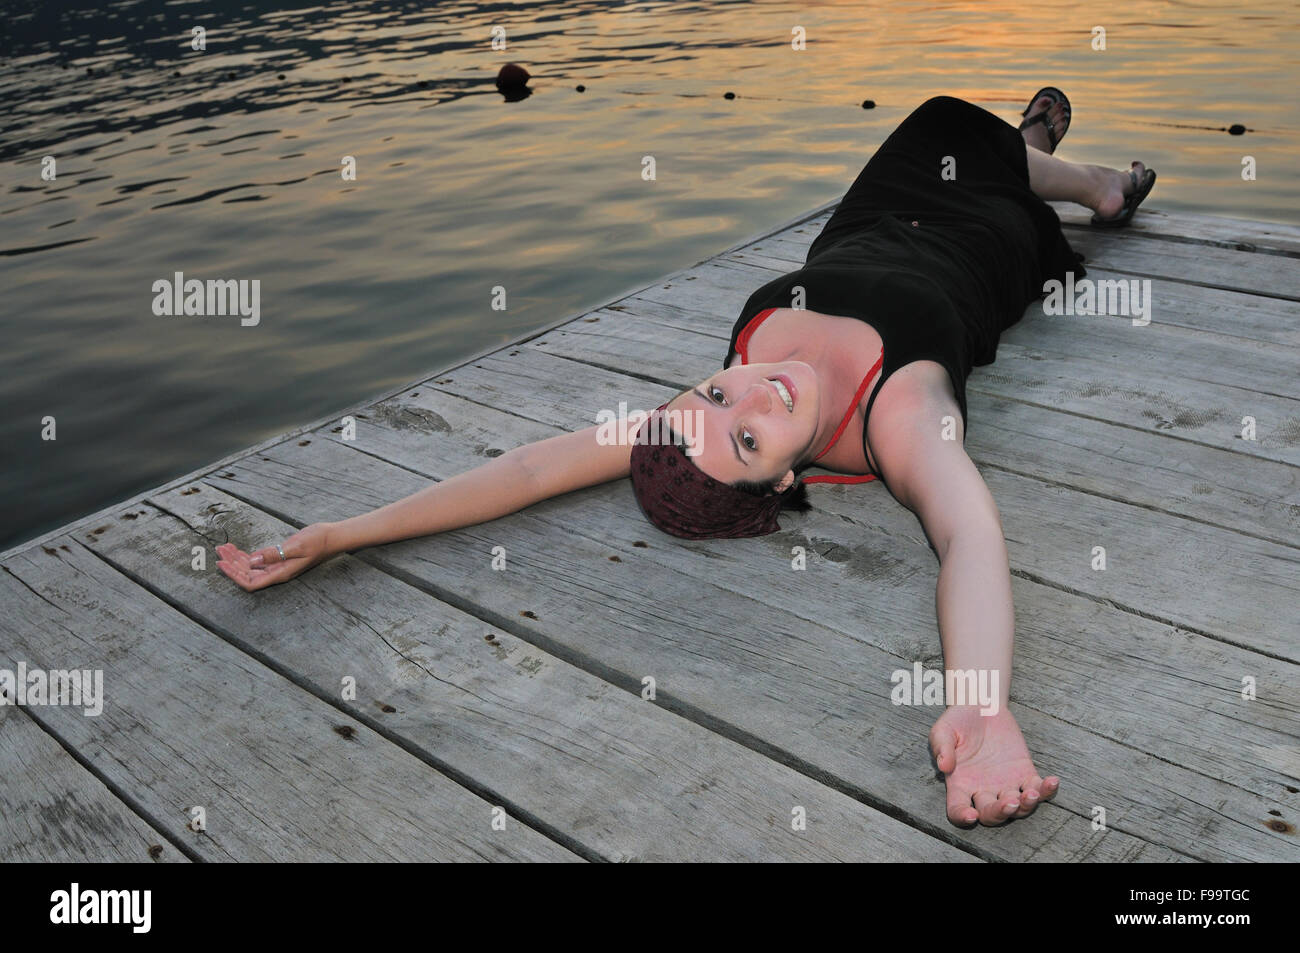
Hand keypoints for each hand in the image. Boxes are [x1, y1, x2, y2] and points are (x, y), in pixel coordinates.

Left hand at [216, 523, 333, 591]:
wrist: (331, 537)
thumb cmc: (317, 542)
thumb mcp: (296, 546)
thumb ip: (274, 554)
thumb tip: (252, 561)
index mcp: (280, 573)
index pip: (251, 582)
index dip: (234, 575)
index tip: (222, 564)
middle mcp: (277, 572)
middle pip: (248, 574)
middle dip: (231, 564)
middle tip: (219, 550)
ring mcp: (278, 566)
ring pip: (251, 567)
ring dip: (236, 559)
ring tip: (224, 548)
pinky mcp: (279, 558)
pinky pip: (258, 560)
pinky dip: (245, 555)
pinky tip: (237, 549)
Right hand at [930, 705, 1059, 825]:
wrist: (981, 705)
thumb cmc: (958, 721)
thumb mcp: (942, 730)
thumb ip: (941, 747)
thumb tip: (944, 766)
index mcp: (960, 785)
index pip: (957, 810)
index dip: (962, 816)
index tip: (971, 814)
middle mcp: (983, 791)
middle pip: (992, 815)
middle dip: (1001, 812)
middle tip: (1009, 803)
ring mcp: (1006, 785)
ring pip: (1018, 808)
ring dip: (1026, 805)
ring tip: (1030, 793)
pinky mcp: (1024, 773)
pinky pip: (1038, 788)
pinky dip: (1047, 790)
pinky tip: (1052, 781)